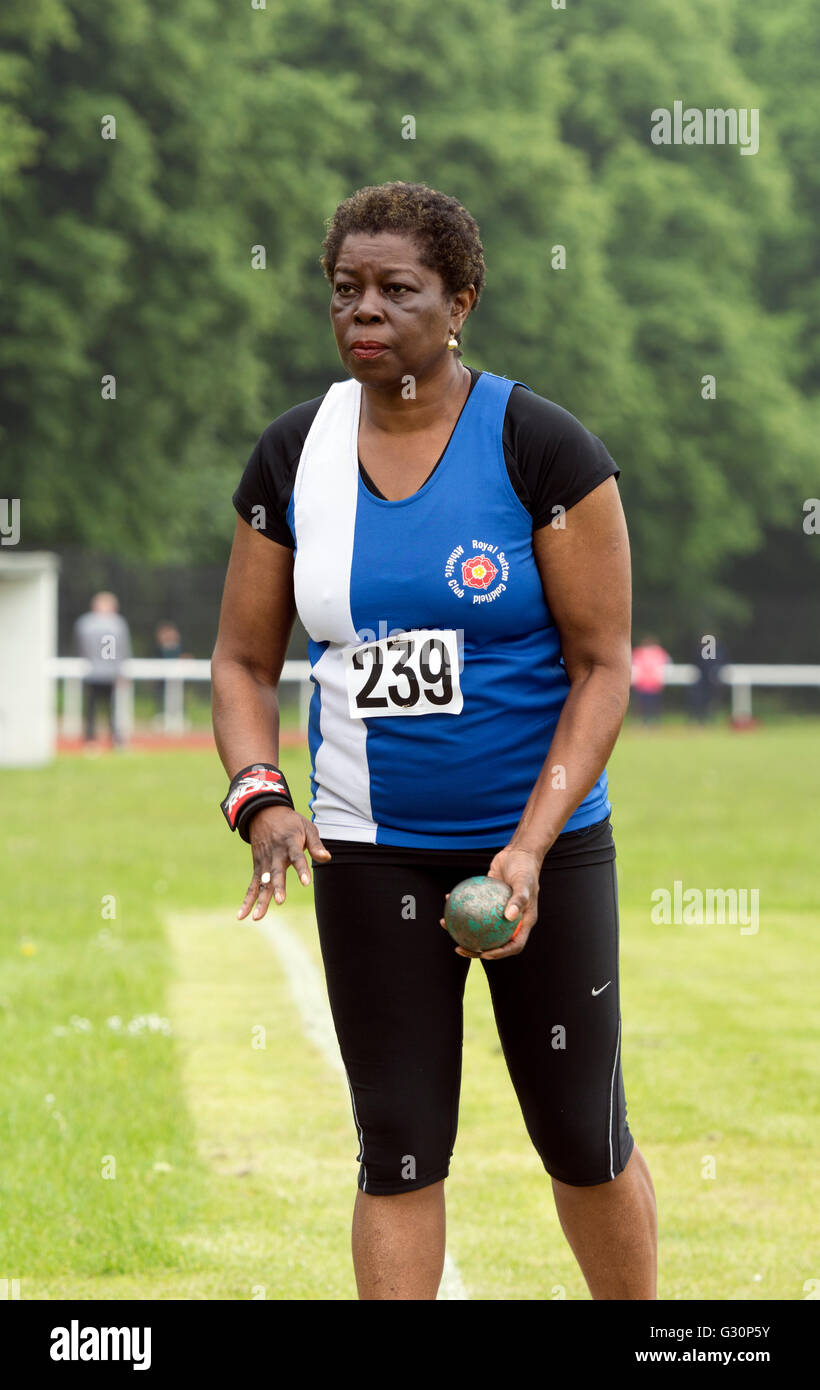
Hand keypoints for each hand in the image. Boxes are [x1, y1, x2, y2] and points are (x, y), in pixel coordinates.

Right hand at [237, 806, 330, 920]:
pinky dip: (247, 901)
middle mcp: (275, 854)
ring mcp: (264, 862)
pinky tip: (242, 916)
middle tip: (280, 901)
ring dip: (260, 899)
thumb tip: (327, 858)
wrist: (264, 812)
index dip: (302, 869)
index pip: (297, 857)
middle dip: (278, 887)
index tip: (306, 883)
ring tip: (258, 917)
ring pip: (262, 883)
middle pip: (276, 872)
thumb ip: (316, 845)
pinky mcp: (257, 867)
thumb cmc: (291, 823)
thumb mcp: (307, 828)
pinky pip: (252, 886)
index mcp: (290, 843)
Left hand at [439, 846, 542, 959]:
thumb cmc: (526, 868)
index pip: (513, 945)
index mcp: (523, 922)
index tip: (484, 954)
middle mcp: (511, 921)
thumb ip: (519, 900)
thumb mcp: (524, 883)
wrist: (519, 853)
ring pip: (479, 925)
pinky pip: (473, 906)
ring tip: (445, 924)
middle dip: (475, 949)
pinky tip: (447, 899)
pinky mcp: (488, 900)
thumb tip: (509, 917)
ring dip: (462, 927)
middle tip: (459, 947)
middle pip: (493, 941)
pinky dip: (462, 905)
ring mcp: (498, 911)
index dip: (499, 954)